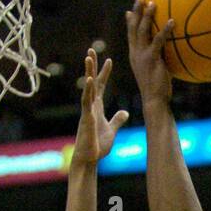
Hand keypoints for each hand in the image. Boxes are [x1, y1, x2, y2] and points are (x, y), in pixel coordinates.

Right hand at [73, 49, 127, 165]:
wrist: (89, 159)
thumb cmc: (98, 146)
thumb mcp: (112, 130)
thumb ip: (117, 120)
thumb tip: (125, 112)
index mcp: (97, 107)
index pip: (100, 86)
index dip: (104, 73)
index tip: (109, 60)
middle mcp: (90, 106)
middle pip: (92, 81)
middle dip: (92, 66)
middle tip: (91, 50)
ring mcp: (87, 110)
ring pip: (88, 87)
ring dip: (88, 72)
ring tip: (88, 57)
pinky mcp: (86, 118)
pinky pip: (86, 101)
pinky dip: (88, 90)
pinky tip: (90, 79)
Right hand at [127, 0, 173, 108]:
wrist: (153, 101)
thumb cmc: (157, 90)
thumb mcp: (153, 72)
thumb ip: (156, 60)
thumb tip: (165, 56)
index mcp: (134, 56)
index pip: (130, 35)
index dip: (130, 21)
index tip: (131, 10)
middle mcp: (135, 53)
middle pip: (133, 28)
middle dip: (136, 12)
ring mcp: (142, 55)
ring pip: (142, 30)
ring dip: (147, 16)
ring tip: (153, 3)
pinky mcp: (152, 59)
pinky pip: (158, 40)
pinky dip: (165, 30)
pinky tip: (172, 22)